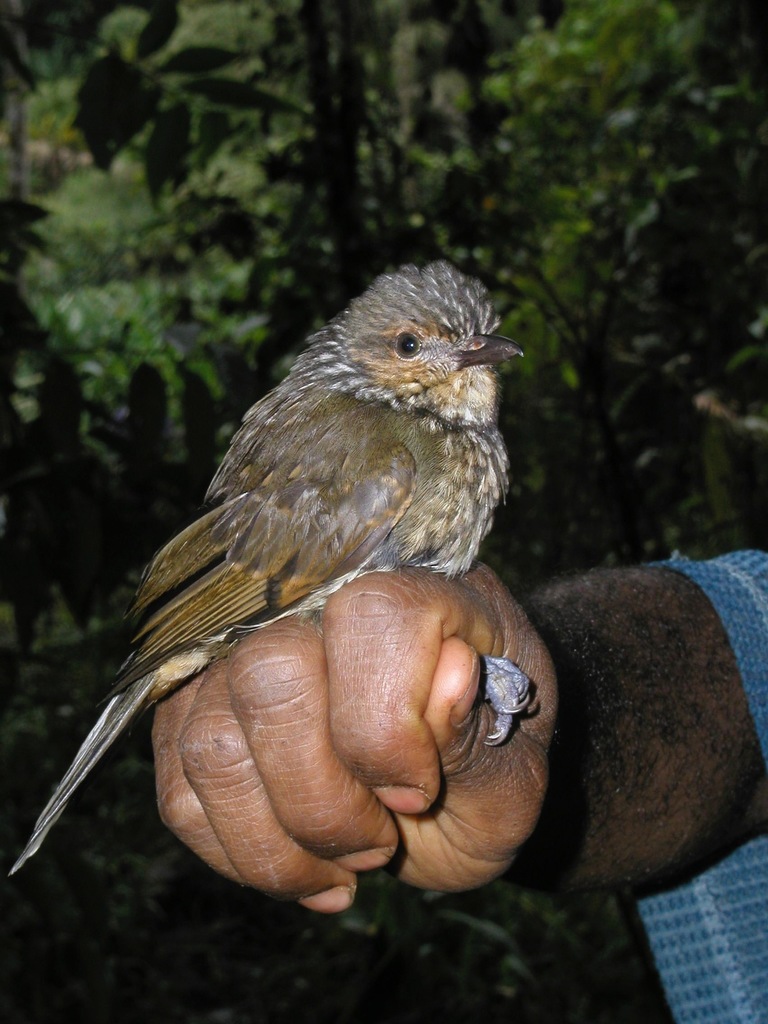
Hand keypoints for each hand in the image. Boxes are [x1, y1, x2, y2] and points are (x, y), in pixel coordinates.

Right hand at [151, 565, 556, 911]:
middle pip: (272, 674)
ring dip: (279, 842)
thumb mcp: (512, 774)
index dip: (385, 721)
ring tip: (343, 863)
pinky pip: (181, 793)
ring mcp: (244, 653)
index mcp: (423, 592)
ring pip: (212, 741)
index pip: (371, 614)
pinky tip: (301, 864)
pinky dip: (241, 852)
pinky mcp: (196, 712)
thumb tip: (450, 674)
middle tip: (377, 845)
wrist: (445, 788)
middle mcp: (319, 602)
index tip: (416, 792)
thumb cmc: (482, 765)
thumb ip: (480, 734)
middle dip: (322, 799)